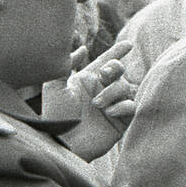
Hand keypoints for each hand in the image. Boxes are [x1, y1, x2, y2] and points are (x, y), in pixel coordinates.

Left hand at [49, 40, 136, 159]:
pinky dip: (122, 106)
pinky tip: (109, 112)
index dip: (117, 52)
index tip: (128, 45)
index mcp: (88, 81)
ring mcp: (113, 105)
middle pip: (119, 71)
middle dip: (115, 68)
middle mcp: (102, 91)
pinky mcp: (121, 121)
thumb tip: (81, 48)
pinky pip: (131, 106)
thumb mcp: (54, 86)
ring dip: (113, 92)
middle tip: (103, 75)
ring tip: (97, 105)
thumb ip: (66, 65)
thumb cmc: (55, 115)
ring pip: (125, 87)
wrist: (63, 141)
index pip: (106, 62)